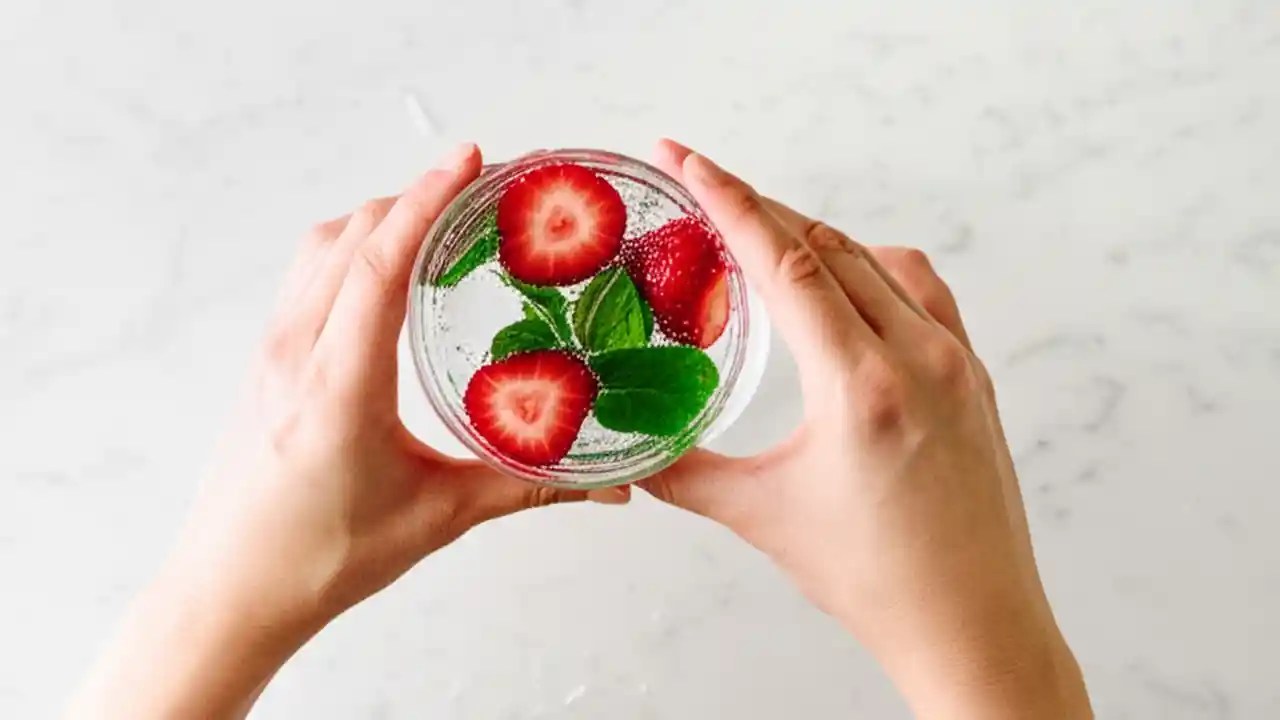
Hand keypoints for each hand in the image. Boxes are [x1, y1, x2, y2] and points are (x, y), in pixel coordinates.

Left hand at [68, 143, 626, 719]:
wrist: (231, 591)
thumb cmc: (322, 559)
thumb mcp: (438, 518)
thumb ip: (528, 489)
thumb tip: (607, 486)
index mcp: (338, 387)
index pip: (378, 265)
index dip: (426, 202)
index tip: (469, 161)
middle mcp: (295, 355)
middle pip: (349, 239)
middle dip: (414, 196)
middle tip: (479, 182)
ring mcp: (271, 354)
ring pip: (319, 250)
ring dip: (377, 217)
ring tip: (437, 212)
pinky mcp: (264, 363)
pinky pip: (304, 277)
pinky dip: (348, 248)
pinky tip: (384, 265)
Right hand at [644, 140, 1089, 717]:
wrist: (974, 624)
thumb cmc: (879, 581)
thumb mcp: (765, 518)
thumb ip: (688, 475)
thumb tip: (632, 454)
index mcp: (862, 386)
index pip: (786, 262)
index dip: (729, 199)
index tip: (687, 159)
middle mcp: (918, 358)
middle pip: (826, 246)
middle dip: (758, 209)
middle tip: (703, 186)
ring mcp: (956, 363)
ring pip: (877, 260)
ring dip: (815, 237)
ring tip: (764, 237)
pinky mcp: (974, 377)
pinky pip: (924, 290)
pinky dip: (875, 267)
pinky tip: (849, 281)